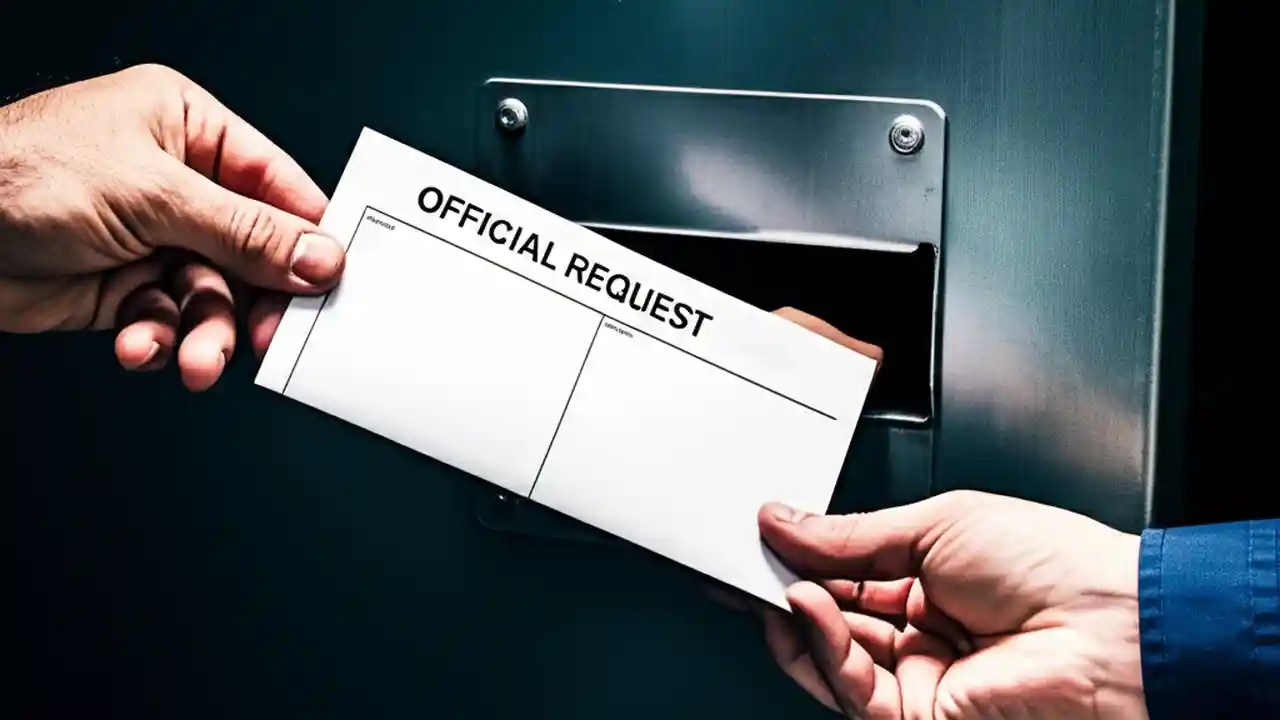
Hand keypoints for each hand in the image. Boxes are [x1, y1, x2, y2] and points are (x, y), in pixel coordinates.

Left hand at [0, 64, 344, 389]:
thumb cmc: (17, 174)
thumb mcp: (151, 195)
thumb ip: (244, 232)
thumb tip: (320, 257)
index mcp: (189, 129)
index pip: (276, 186)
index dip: (308, 238)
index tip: (334, 285)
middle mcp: (177, 182)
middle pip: (253, 252)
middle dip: (254, 301)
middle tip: (266, 339)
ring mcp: (152, 236)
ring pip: (214, 296)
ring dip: (206, 334)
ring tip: (195, 361)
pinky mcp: (126, 286)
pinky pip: (170, 320)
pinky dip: (159, 339)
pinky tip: (139, 344)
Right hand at [757, 491, 1143, 718]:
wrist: (1113, 626)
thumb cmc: (1055, 564)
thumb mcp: (937, 524)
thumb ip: (852, 536)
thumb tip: (786, 522)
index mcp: (932, 579)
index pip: (847, 574)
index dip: (803, 557)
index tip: (761, 536)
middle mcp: (923, 631)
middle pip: (832, 619)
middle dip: (787, 589)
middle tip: (750, 560)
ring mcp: (922, 677)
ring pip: (832, 658)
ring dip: (798, 619)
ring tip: (777, 582)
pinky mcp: (920, 716)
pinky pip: (853, 686)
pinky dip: (822, 646)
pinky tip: (808, 607)